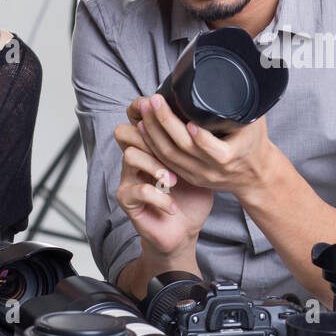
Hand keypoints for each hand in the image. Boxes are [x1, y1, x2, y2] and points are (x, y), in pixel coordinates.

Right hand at [114, 118, 212, 256]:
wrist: (185, 230)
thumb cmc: (193, 196)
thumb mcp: (200, 165)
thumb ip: (198, 145)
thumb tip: (211, 121)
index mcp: (152, 147)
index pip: (136, 119)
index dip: (141, 110)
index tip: (158, 105)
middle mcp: (137, 158)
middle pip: (125, 132)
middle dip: (147, 134)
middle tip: (169, 144)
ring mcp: (129, 178)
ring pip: (130, 156)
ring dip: (155, 167)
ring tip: (173, 181)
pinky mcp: (127, 199)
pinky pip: (138, 190)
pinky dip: (159, 198)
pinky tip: (172, 207)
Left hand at [128, 94, 271, 194]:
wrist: (255, 173)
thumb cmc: (254, 142)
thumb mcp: (255, 122)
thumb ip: (244, 103)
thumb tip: (237, 73)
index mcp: (230, 157)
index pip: (211, 149)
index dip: (200, 137)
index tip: (188, 120)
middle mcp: (211, 169)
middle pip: (182, 148)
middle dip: (164, 123)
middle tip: (154, 100)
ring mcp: (198, 175)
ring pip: (168, 155)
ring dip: (153, 131)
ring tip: (144, 109)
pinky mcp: (189, 176)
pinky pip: (165, 161)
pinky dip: (152, 144)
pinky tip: (144, 128)